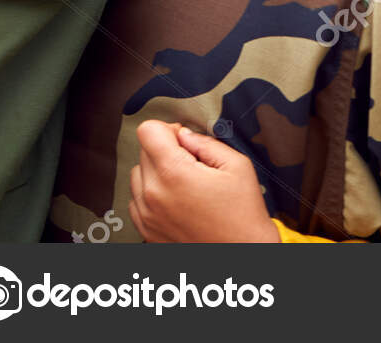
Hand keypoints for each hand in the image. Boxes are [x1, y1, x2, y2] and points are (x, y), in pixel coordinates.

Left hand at [128, 120, 278, 242]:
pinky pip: (137, 198)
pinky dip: (153, 193)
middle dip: (167, 150)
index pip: (148, 131)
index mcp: (174, 173)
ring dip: (157, 171)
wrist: (240, 252)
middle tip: (193, 164)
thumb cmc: (242, 213)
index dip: (169, 129)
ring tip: (185, 183)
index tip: (185, 141)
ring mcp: (145, 214)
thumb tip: (185, 135)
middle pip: (144, 151)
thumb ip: (206, 143)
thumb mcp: (237, 166)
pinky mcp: (145, 229)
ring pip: (137, 174)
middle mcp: (153, 193)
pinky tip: (177, 199)